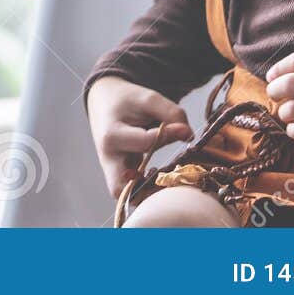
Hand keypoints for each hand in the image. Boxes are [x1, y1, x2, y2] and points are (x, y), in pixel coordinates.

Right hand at [86, 75, 193, 196]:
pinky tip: (163, 177)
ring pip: (127, 196)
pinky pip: (133, 191)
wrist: (104, 101)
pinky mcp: (121, 174)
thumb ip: (171, 113)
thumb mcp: (148, 98)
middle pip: (121, 190)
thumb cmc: (126, 100)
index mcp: (112, 135)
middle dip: (148, 190)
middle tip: (172, 178)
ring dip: (149, 194)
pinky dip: (149, 190)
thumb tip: (189, 135)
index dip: (169, 135)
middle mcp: (109, 158)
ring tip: (169, 179)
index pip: (146, 143)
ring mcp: (113, 169)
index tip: (184, 129)